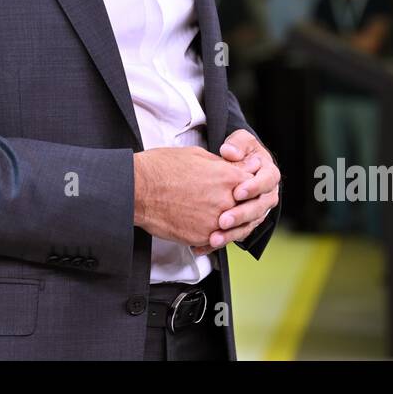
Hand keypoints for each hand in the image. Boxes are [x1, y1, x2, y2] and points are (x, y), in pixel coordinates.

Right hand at [133, 147, 252, 248]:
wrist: (137, 189)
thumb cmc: (161, 168)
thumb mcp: (197, 155)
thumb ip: (224, 163)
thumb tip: (241, 164)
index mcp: (229, 176)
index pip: (254, 183)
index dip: (248, 183)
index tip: (239, 183)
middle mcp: (227, 200)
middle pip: (248, 207)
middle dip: (240, 204)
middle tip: (224, 200)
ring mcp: (215, 221)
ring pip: (234, 226)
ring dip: (228, 221)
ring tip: (211, 212)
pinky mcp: (202, 236)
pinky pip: (216, 238)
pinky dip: (212, 233)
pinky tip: (199, 224)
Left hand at [190, 129, 279, 255]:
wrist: (237, 165)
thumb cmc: (240, 151)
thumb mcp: (241, 142)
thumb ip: (237, 145)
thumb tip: (229, 152)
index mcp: (268, 174)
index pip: (266, 182)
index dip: (252, 188)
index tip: (237, 192)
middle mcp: (266, 195)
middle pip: (258, 208)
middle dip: (241, 215)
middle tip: (223, 220)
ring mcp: (256, 211)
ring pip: (249, 226)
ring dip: (232, 234)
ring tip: (214, 238)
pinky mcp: (245, 223)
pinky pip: (236, 234)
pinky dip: (221, 240)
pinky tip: (205, 245)